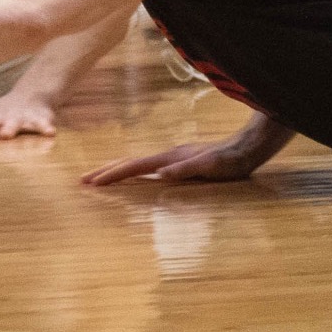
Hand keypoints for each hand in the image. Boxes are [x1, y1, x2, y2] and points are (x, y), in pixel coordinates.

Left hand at [0, 90, 57, 139]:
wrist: (32, 93)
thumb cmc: (0, 110)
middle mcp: (1, 116)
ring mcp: (20, 117)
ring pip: (14, 124)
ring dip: (10, 128)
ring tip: (5, 135)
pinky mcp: (40, 118)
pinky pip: (44, 124)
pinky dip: (46, 128)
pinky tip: (50, 134)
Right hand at [81, 140, 264, 185]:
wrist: (248, 148)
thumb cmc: (231, 162)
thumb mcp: (212, 167)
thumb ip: (187, 168)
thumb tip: (161, 173)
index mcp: (170, 157)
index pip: (135, 166)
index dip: (113, 175)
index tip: (92, 183)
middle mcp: (168, 155)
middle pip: (130, 162)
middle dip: (106, 171)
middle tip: (83, 180)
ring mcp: (173, 157)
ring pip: (137, 163)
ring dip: (117, 170)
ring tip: (100, 178)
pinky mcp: (179, 161)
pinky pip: (148, 167)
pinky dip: (133, 171)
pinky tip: (133, 176)